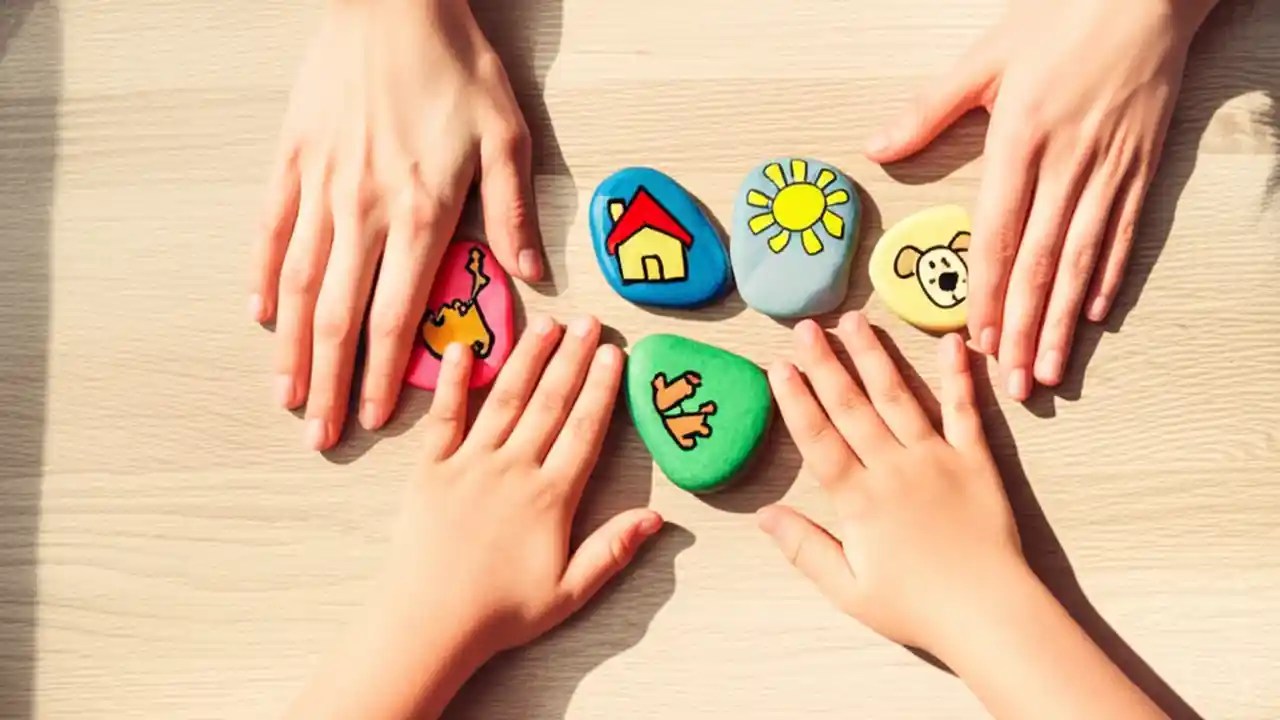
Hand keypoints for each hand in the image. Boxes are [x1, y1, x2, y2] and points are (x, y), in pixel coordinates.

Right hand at [252, 0, 542, 449]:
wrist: (391, 0)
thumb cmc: (455, 66)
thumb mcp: (505, 135)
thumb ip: (511, 212)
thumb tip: (529, 276)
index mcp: (419, 212)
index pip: (394, 316)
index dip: (381, 376)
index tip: (372, 420)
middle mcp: (362, 210)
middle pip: (338, 317)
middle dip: (329, 383)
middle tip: (318, 434)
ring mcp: (319, 186)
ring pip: (297, 283)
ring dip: (290, 345)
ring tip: (285, 395)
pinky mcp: (292, 160)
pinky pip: (270, 229)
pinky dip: (262, 275)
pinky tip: (260, 314)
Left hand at [287, 316, 662, 719]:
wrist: (428, 622)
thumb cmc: (500, 613)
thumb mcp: (569, 592)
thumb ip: (612, 550)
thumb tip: (657, 517)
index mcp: (551, 497)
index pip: (584, 430)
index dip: (601, 388)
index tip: (614, 353)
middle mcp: (513, 469)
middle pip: (550, 403)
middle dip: (571, 358)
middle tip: (588, 321)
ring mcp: (469, 464)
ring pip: (505, 400)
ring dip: (527, 358)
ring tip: (546, 324)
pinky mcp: (430, 470)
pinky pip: (445, 417)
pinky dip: (455, 381)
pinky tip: (466, 348)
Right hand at [759, 314, 1164, 718]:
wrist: (989, 613)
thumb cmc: (916, 607)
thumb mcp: (847, 589)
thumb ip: (804, 548)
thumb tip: (763, 514)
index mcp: (858, 500)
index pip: (818, 439)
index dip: (796, 401)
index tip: (779, 366)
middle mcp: (892, 468)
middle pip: (852, 407)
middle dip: (825, 364)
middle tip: (807, 326)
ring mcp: (935, 459)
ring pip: (898, 397)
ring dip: (874, 357)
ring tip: (855, 321)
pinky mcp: (974, 460)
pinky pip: (964, 411)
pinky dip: (956, 377)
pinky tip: (950, 343)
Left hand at [866, 0, 1218, 398]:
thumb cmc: (1057, 21)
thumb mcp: (984, 59)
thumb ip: (929, 110)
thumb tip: (877, 149)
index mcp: (1020, 142)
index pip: (998, 234)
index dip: (987, 293)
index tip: (977, 342)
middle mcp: (1067, 166)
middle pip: (1040, 263)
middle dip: (1024, 329)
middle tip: (1013, 383)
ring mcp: (1109, 170)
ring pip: (1083, 259)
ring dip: (1064, 320)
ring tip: (1051, 369)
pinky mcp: (1142, 167)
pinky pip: (1125, 232)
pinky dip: (1109, 276)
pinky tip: (1094, 314)